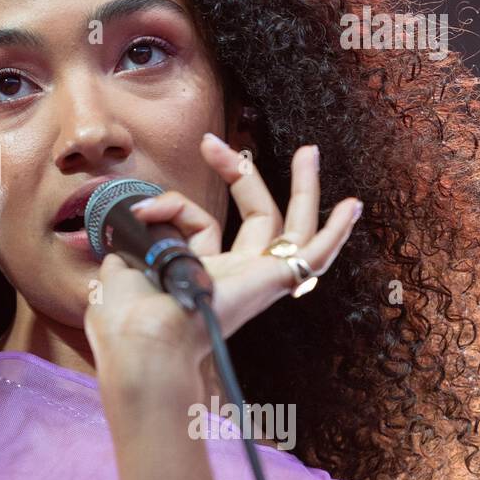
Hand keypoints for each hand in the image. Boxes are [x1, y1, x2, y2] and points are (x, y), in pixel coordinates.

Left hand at [84, 135, 362, 406]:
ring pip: (294, 228)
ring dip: (304, 187)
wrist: (145, 338)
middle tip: (215, 141)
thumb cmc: (129, 318)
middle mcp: (236, 278)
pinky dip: (337, 232)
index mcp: (203, 275)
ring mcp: (258, 280)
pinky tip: (353, 206)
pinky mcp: (275, 281)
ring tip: (309, 151)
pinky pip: (315, 256)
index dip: (176, 205)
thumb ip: (136, 242)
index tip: (142, 207)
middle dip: (241, 174)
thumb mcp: (127, 265)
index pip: (204, 226)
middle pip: (257, 218)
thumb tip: (133, 225)